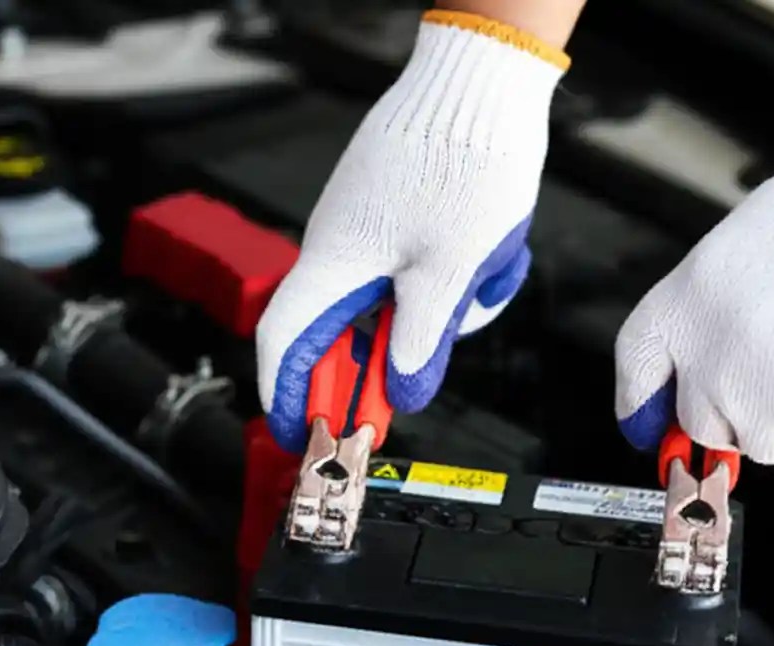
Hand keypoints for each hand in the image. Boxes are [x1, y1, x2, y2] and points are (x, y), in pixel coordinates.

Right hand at [256, 11, 567, 452]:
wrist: (484, 81)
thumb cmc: (464, 160)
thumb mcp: (450, 270)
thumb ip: (422, 339)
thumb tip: (403, 394)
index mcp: (334, 261)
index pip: (284, 345)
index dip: (289, 397)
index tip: (305, 435)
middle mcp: (339, 245)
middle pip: (342, 331)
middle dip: (385, 360)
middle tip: (417, 381)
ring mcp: (369, 227)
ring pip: (393, 301)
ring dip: (439, 312)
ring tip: (484, 280)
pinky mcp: (399, 215)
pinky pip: (416, 268)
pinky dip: (451, 280)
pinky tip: (488, 259)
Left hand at [615, 72, 773, 471]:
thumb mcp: (751, 239)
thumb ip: (722, 303)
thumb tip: (719, 346)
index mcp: (685, 302)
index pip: (638, 367)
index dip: (644, 401)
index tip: (650, 425)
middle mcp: (712, 359)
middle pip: (705, 420)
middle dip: (742, 410)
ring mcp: (765, 400)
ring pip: (771, 443)